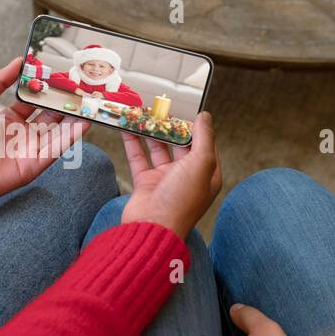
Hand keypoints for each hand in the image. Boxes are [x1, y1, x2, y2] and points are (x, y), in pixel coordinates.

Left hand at [0, 57, 88, 206]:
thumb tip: (19, 61)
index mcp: (9, 119)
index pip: (35, 102)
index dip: (47, 89)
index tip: (62, 74)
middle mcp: (22, 134)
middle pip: (51, 116)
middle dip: (66, 103)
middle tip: (83, 88)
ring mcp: (29, 151)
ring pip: (58, 132)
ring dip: (74, 119)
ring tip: (90, 104)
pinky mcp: (32, 166)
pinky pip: (54, 150)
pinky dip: (69, 138)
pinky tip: (82, 124)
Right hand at [119, 112, 220, 238]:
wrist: (151, 229)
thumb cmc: (181, 200)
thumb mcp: (201, 164)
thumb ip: (204, 138)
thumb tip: (205, 116)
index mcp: (207, 174)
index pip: (205, 144)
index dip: (197, 126)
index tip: (187, 108)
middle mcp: (187, 176)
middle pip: (180, 145)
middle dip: (171, 127)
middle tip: (161, 107)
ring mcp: (165, 179)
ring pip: (158, 149)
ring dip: (151, 132)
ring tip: (143, 112)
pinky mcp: (145, 183)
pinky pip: (139, 158)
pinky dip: (133, 143)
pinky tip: (128, 127)